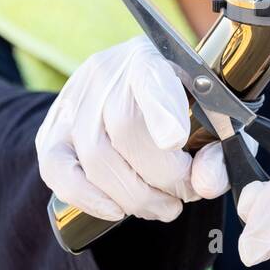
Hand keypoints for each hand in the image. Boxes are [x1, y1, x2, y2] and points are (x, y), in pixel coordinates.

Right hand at [36, 35, 226, 221]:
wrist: (128, 89)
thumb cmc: (177, 104)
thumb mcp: (209, 116)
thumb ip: (218, 149)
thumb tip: (206, 182)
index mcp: (150, 59)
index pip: (151, 77)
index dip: (162, 110)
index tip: (175, 139)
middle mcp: (105, 74)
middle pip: (127, 130)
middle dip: (164, 176)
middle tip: (185, 194)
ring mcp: (72, 102)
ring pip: (97, 158)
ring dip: (135, 197)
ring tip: (163, 206)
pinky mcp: (51, 131)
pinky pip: (57, 171)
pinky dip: (88, 198)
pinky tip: (117, 211)